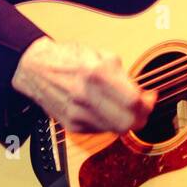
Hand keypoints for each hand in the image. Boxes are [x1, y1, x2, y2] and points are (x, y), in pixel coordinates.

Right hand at [11, 37, 156, 133]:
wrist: (35, 69)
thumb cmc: (69, 58)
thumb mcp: (102, 56)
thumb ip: (125, 77)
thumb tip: (144, 95)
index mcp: (96, 75)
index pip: (134, 102)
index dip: (148, 102)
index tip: (150, 97)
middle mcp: (86, 97)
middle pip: (128, 122)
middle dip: (141, 116)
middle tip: (143, 106)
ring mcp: (78, 115)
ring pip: (117, 129)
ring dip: (126, 120)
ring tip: (124, 106)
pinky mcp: (72, 126)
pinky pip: (102, 130)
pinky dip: (110, 121)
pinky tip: (108, 109)